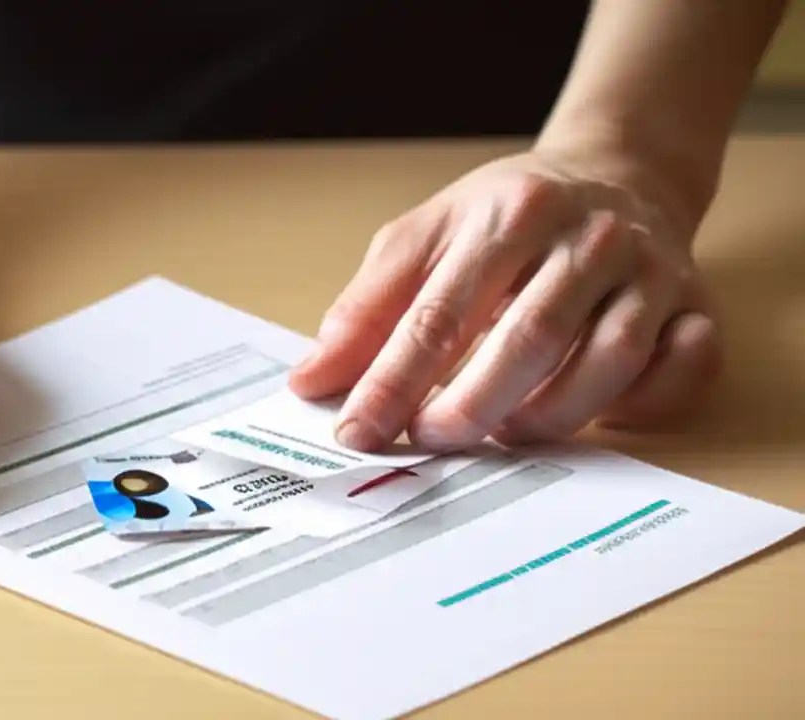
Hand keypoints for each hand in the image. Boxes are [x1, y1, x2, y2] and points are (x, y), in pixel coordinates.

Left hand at [290, 150, 721, 450]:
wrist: (619, 173)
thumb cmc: (507, 218)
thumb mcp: (425, 238)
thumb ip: (365, 309)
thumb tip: (310, 382)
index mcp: (507, 213)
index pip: (439, 311)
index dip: (393, 380)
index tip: (357, 429)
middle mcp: (585, 238)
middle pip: (527, 339)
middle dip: (468, 406)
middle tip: (427, 441)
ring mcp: (648, 272)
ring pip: (605, 363)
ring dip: (546, 417)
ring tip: (499, 436)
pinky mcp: (695, 306)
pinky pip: (682, 371)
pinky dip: (640, 406)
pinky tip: (596, 419)